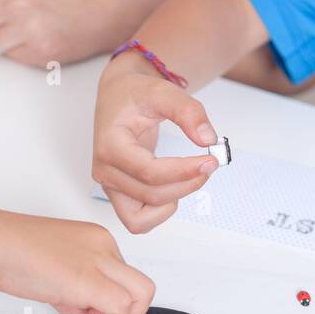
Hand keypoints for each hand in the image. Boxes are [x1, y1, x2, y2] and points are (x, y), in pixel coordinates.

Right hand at [0, 215, 153, 313]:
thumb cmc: (9, 254)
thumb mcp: (54, 282)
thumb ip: (79, 307)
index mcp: (96, 242)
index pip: (124, 281)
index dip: (113, 308)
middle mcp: (103, 247)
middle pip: (141, 289)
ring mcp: (98, 261)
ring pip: (138, 298)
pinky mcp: (87, 279)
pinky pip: (118, 308)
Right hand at [92, 64, 218, 232]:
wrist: (118, 98)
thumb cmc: (133, 95)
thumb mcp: (162, 91)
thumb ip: (187, 111)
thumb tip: (208, 139)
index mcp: (109, 145)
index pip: (148, 172)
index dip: (183, 172)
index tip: (210, 160)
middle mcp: (105, 170)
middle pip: (151, 195)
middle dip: (186, 184)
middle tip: (210, 163)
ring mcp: (109, 186)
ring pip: (142, 217)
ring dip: (173, 200)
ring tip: (189, 175)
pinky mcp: (118, 194)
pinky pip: (137, 222)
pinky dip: (159, 212)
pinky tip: (173, 186)